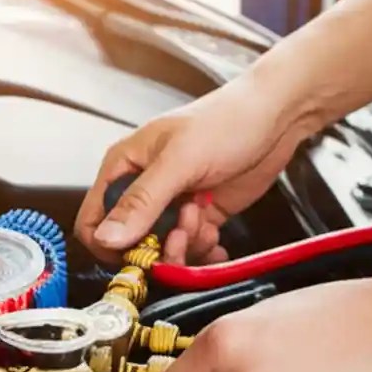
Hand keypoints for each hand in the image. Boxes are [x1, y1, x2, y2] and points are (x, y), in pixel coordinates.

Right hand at [75, 77, 305, 264]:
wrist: (277, 118)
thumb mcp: (179, 161)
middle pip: (130, 242)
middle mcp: (144, 188)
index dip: (110, 244)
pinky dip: (202, 252)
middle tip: (183, 233)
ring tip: (204, 223)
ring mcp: (173, 204)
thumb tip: (106, 238)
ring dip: (184, 248)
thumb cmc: (225, 121)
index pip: (94, 220)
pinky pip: (191, 249)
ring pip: (162, 250)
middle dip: (156, 248)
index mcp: (124, 167)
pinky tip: (216, 238)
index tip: (138, 253)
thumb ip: (141, 202)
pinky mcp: (201, 216)